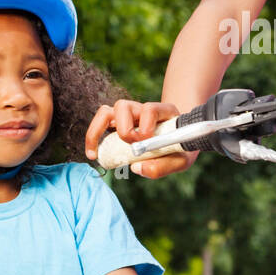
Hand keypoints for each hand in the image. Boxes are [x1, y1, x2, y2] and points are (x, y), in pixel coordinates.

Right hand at [84, 99, 199, 178]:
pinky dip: (93, 136)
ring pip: (107, 111)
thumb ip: (163, 166)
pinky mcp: (118, 122)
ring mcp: (129, 114)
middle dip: (124, 129)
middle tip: (132, 147)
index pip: (150, 108)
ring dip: (101, 130)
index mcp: (164, 112)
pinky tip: (93, 154)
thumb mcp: (182, 160)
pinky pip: (100, 122)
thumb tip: (136, 168)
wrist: (182, 138)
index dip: (146, 124)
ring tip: (101, 152)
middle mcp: (143, 109)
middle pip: (123, 106)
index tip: (147, 139)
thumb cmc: (181, 147)